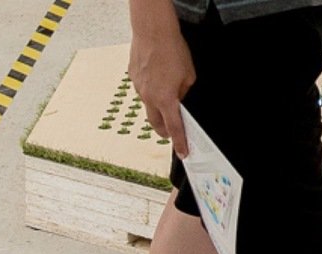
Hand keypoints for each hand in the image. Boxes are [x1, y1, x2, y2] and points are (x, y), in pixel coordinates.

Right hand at [128, 0, 195, 157]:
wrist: (152, 32)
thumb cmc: (172, 51)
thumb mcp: (189, 77)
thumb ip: (185, 94)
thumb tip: (182, 102)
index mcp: (166, 100)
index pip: (174, 128)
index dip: (179, 143)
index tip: (182, 152)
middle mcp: (149, 97)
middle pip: (156, 124)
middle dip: (165, 131)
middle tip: (172, 133)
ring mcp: (139, 87)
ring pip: (148, 107)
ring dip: (157, 110)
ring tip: (166, 102)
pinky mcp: (133, 77)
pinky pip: (142, 90)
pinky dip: (151, 92)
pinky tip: (157, 82)